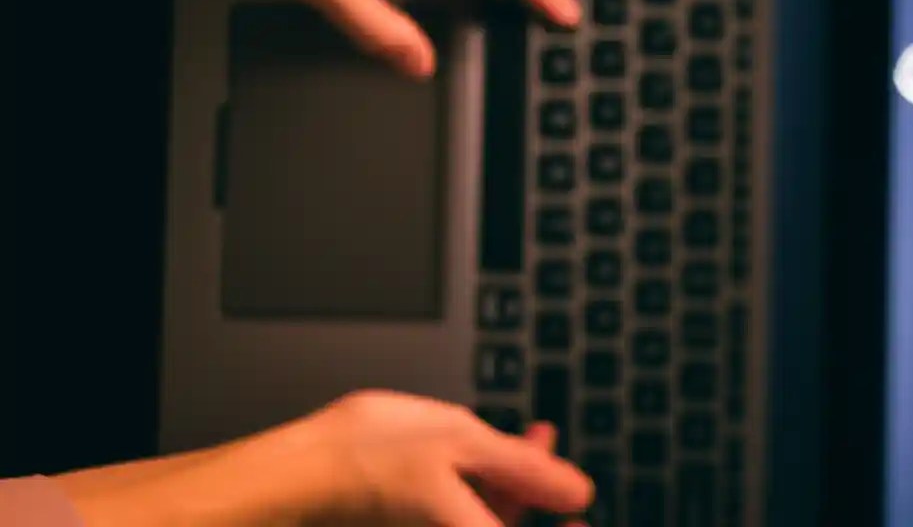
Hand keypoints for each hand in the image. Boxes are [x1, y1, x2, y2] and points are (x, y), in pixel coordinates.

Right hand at [54, 390, 592, 525]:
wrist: (289, 472)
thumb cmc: (364, 458)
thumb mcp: (463, 441)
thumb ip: (527, 469)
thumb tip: (576, 490)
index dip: (566, 526)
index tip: (579, 511)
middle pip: (513, 525)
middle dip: (537, 489)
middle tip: (542, 446)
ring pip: (488, 518)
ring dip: (509, 482)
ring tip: (514, 439)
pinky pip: (458, 515)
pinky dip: (475, 488)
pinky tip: (470, 456)